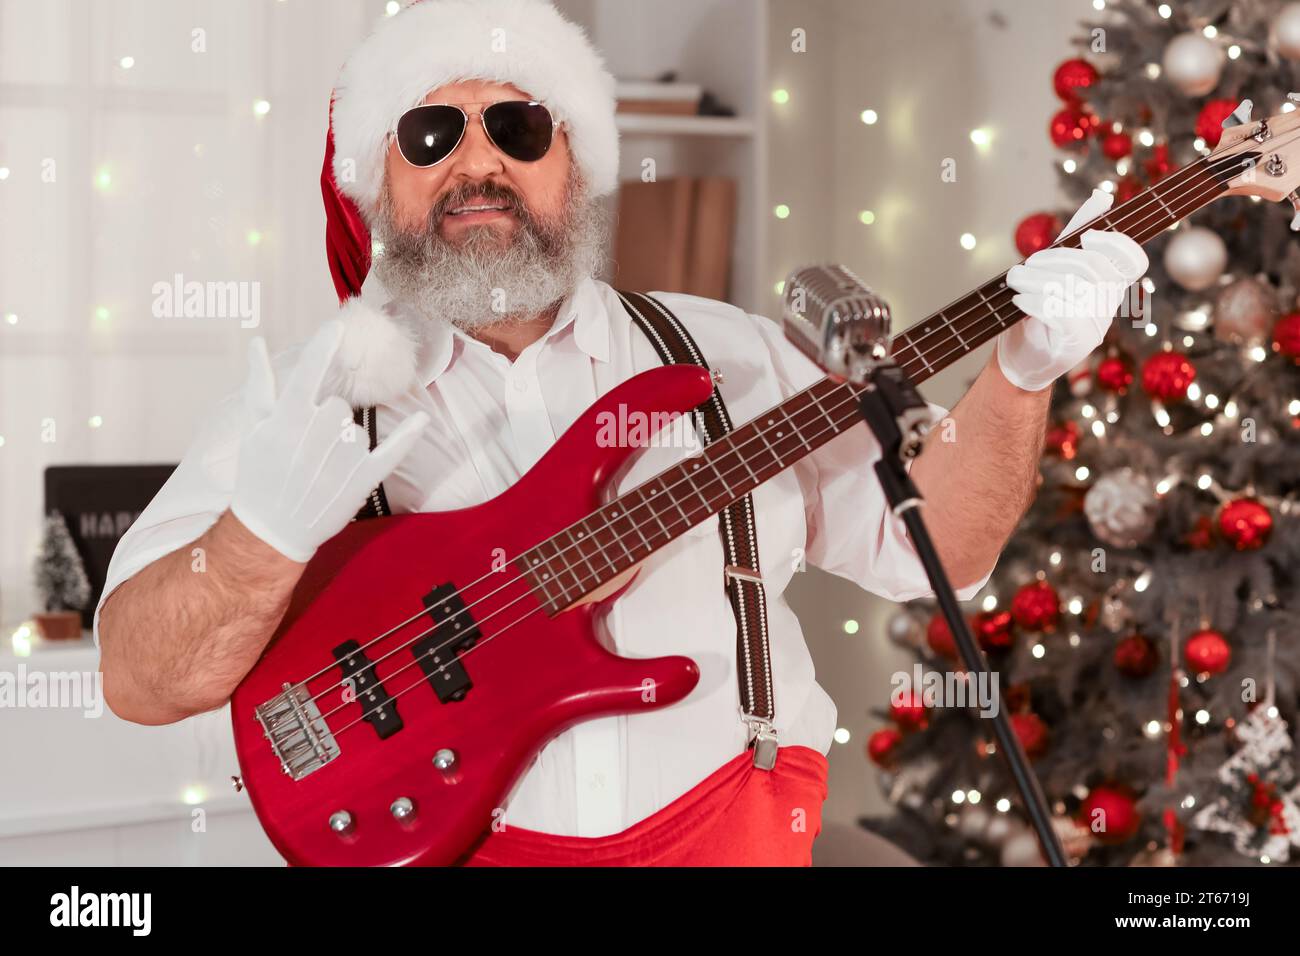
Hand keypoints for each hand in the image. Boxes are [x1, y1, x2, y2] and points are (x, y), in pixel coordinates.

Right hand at [229, 320, 428, 561]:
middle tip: (308, 447)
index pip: (309, 375)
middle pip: (338, 405)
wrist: (272, 529)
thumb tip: (257, 341)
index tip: (336, 327)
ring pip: (357, 429)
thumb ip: (260, 384)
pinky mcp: (364, 478)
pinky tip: (422, 420)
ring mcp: (343, 457)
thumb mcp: (253, 430)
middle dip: (326, 420)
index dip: (323, 349)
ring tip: (322, 467)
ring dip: (345, 442)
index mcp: (287, 420)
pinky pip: (393, 449)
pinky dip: (409, 435)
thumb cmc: (259, 476)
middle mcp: (317, 435)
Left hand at [996, 188, 1148, 391]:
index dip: (1117, 243)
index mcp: (1109, 286)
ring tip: (1014, 281)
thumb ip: (1075, 236)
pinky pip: (1060, 312)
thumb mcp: (1055, 270)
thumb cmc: (1037, 311)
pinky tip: (1019, 302)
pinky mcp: (1077, 343)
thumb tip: (1103, 196)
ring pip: (1071, 288)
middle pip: (1093, 268)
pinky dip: (1034, 302)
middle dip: (1054, 259)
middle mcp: (1108, 306)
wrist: (1020, 360)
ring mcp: (1096, 326)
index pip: (1133, 261)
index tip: (1088, 236)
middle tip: (1024, 265)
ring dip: (1035, 280)